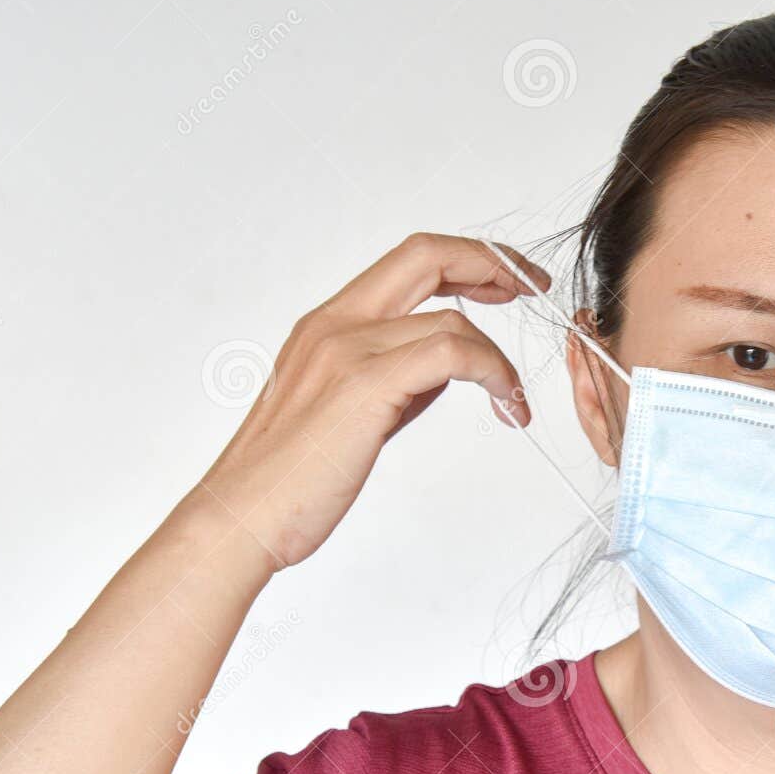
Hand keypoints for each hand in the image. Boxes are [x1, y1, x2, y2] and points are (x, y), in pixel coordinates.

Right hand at [185, 232, 548, 569]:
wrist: (240, 518)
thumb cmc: (289, 479)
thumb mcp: (344, 409)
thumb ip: (391, 379)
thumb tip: (442, 370)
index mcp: (328, 324)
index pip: (409, 261)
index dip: (465, 260)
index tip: (505, 280)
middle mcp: (335, 324)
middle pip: (427, 255)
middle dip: (492, 263)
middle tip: (533, 287)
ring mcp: (348, 351)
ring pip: (451, 318)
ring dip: (499, 357)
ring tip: (513, 399)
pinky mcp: (364, 386)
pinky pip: (451, 353)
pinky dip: (492, 373)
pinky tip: (504, 405)